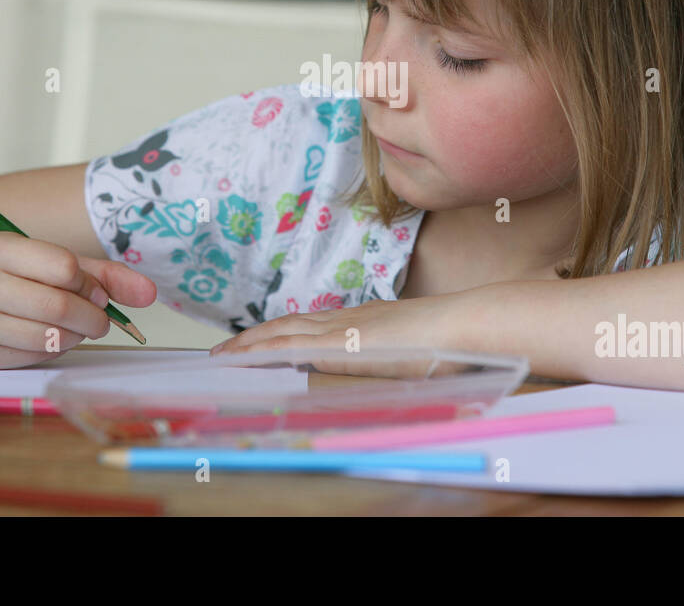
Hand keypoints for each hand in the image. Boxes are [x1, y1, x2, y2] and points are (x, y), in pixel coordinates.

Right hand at [0, 232, 157, 368]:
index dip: (89, 282)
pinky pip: (35, 357)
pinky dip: (55, 348)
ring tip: (75, 325)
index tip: (93, 289)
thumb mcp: (46, 258)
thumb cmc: (8, 272)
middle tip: (99, 317)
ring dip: (77, 334)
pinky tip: (49, 335)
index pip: (65, 267)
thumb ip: (102, 272)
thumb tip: (150, 294)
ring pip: (51, 337)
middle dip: (94, 316)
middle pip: (60, 308)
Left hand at [207, 294, 476, 377]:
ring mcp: (341, 329)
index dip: (283, 331)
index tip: (262, 340)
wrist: (461, 325)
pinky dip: (262, 349)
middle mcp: (347, 319)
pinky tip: (244, 358)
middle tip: (226, 349)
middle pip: (290, 324)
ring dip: (250, 343)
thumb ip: (397, 353)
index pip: (313, 324)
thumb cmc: (451, 340)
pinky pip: (289, 345)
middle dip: (256, 336)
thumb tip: (392, 363)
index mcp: (364, 321)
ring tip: (223, 355)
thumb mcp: (417, 348)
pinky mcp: (339, 344)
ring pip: (282, 332)